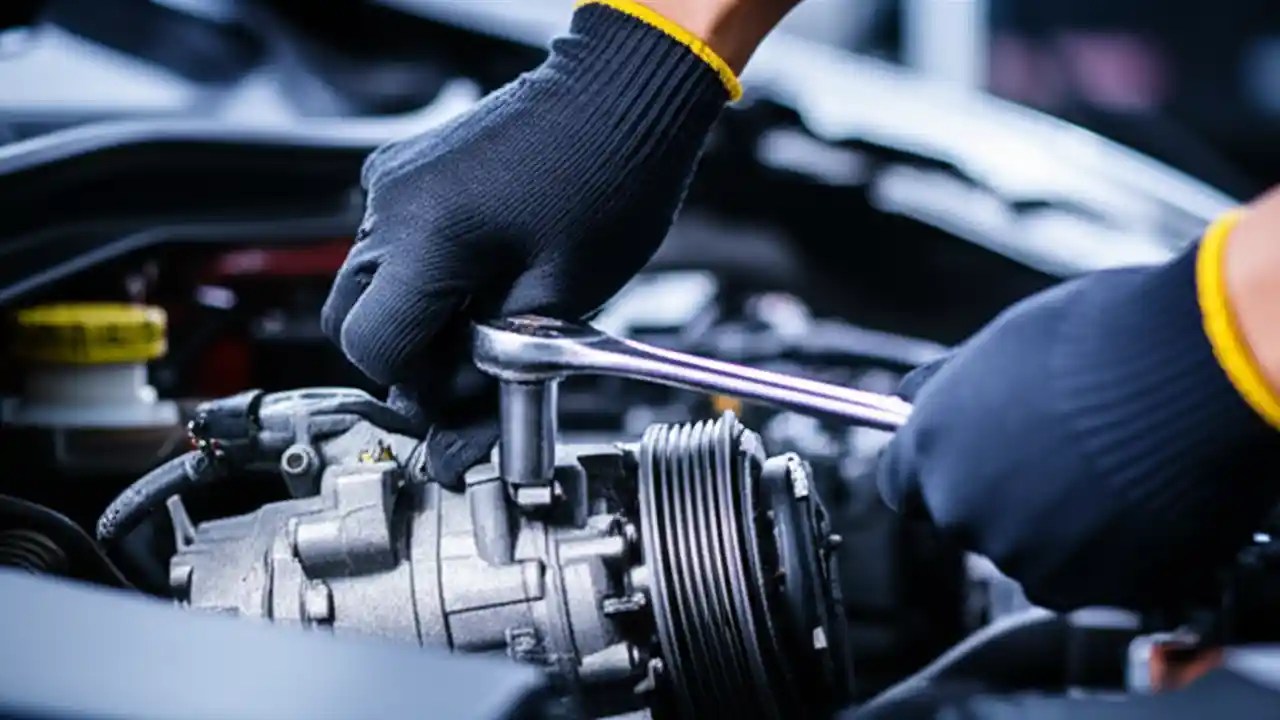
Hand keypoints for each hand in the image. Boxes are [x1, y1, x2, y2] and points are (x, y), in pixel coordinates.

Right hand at [322, 3, 737, 485]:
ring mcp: (393, 181)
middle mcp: (392, 206)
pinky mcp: (405, 167)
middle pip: (352, 322)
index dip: (420, 384)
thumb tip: (459, 444)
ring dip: (417, 314)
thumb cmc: (611, 180)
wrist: (621, 94)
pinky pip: (389, 241)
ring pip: (368, 285)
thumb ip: (497, 375)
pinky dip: (422, 272)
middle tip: (474, 364)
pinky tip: (480, 271)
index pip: (371, 349)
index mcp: (426, 239)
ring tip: (488, 313)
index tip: (466, 387)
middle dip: (409, 355)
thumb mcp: (562, 300)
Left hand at [877, 239, 1279, 610]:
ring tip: (1106, 477)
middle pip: (966, 522)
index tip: (968, 462)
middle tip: (1057, 460)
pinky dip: (1110, 559)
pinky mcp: (1094, 589)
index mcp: (931, 449)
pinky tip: (1134, 508)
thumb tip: (912, 394)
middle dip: (1002, 498)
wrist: (1197, 371)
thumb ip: (950, 385)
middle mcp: (965, 511)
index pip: (901, 486)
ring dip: (1058, 531)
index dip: (938, 473)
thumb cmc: (1105, 340)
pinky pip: (1091, 586)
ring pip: (1029, 558)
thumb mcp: (1002, 343)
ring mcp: (1028, 556)